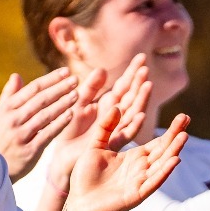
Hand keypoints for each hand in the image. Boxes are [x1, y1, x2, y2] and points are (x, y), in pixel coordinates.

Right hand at [0, 68, 79, 180]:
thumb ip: (9, 95)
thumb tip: (17, 75)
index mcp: (6, 108)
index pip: (32, 89)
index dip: (51, 79)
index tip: (66, 72)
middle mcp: (13, 120)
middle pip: (40, 100)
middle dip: (60, 88)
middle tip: (76, 80)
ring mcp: (20, 135)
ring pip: (45, 116)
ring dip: (62, 104)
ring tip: (77, 95)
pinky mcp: (29, 150)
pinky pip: (47, 134)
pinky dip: (59, 124)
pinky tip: (71, 115)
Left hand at [45, 56, 152, 193]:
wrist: (62, 153)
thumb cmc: (70, 127)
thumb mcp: (78, 102)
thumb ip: (90, 88)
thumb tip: (103, 69)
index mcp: (109, 103)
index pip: (124, 85)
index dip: (133, 72)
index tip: (141, 57)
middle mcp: (117, 115)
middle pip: (132, 96)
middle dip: (139, 83)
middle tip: (145, 69)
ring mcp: (117, 128)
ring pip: (134, 112)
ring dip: (141, 100)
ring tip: (147, 86)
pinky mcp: (113, 143)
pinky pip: (127, 134)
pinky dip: (134, 125)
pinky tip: (141, 115)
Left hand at [65, 117, 189, 210]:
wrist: (78, 203)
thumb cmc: (86, 177)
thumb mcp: (95, 146)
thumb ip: (106, 128)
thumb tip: (117, 107)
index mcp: (134, 157)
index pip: (158, 142)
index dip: (171, 130)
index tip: (183, 116)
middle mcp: (141, 168)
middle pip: (163, 150)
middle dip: (175, 135)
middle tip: (186, 118)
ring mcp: (140, 181)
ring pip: (161, 164)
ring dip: (173, 150)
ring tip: (184, 136)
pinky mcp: (136, 195)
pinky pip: (153, 182)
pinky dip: (164, 172)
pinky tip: (174, 160)